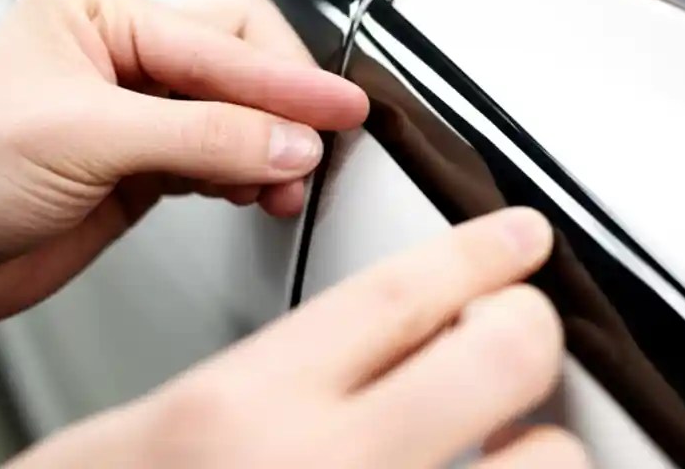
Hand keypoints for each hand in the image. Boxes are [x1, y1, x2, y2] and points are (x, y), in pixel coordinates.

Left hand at [0, 0, 367, 396]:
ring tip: (285, 185)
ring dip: (268, 150)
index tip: (336, 109)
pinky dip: (248, 176)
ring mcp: (137, 113)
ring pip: (238, 115)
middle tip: (314, 147)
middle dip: (279, 109)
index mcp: (97, 12)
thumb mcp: (83, 139)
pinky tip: (257, 191)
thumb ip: (200, 138)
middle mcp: (122, 54)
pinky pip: (222, 159)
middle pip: (240, 63)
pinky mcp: (144, 166)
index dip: (283, 80)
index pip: (221, 37)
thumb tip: (288, 140)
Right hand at [8, 209, 587, 467]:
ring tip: (516, 436)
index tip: (518, 238)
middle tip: (516, 329)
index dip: (477, 250)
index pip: (397, 293)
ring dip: (544, 442)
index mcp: (242, 409)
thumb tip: (366, 340)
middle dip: (527, 327)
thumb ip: (255, 380)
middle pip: (498, 356)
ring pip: (545, 464)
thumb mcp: (139, 429)